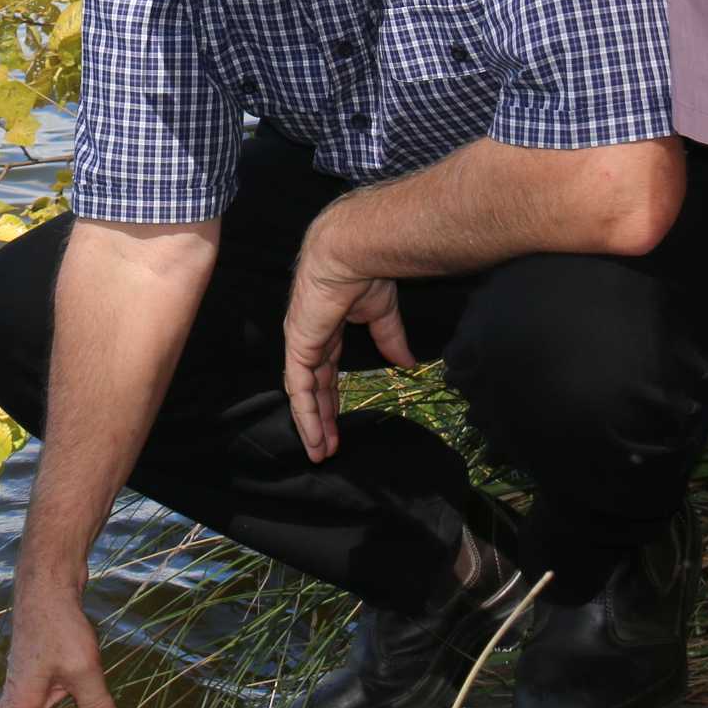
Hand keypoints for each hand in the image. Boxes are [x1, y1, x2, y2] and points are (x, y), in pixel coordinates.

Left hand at [283, 220, 406, 462]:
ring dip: (311, 425)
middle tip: (326, 448)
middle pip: (313, 389)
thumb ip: (390, 340)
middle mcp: (310, 341)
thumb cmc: (365, 274)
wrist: (351, 254)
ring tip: (319, 452)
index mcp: (326, 331)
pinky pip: (300, 389)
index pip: (326, 373)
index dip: (332, 400)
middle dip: (320, 419)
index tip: (339, 425)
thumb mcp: (382, 315)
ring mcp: (301, 345)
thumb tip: (408, 365)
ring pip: (302, 395)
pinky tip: (315, 436)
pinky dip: (306, 414)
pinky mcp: (299, 348)